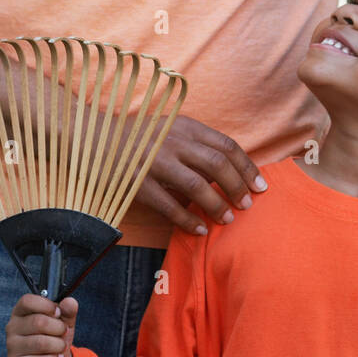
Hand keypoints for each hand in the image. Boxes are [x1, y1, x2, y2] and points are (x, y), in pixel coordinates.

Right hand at [6, 294, 77, 356]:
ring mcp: (11, 346)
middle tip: (64, 332)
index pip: (27, 301)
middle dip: (59, 328)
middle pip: (38, 322)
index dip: (46, 305)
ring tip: (61, 346)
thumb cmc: (54, 337)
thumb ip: (68, 310)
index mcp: (21, 311)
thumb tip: (69, 302)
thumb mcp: (64, 322)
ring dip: (58, 345)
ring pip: (40, 343)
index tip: (58, 313)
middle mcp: (12, 327)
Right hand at [133, 114, 267, 234]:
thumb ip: (199, 145)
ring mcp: (154, 162)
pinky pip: (169, 206)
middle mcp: (172, 142)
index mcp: (186, 127)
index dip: (247, 167)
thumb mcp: (173, 131)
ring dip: (216, 204)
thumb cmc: (143, 139)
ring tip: (229, 219)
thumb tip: (234, 171)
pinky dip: (188, 220)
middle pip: (216, 163)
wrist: (96, 141)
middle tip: (247, 204)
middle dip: (237, 186)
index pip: (226, 145)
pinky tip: (201, 229)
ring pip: (196, 185)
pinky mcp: (137, 184)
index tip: (261, 185)